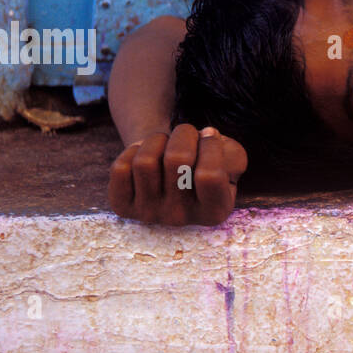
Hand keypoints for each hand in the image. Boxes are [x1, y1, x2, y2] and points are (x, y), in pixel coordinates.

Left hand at [108, 124, 247, 225]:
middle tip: (186, 132)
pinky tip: (145, 154)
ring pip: (145, 161)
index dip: (210, 145)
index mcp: (214, 212)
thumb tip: (208, 138)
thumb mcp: (231, 159)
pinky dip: (132, 150)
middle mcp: (181, 219)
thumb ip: (232, 152)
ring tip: (164, 141)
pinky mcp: (124, 207)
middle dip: (183, 133)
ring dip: (157, 139)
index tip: (209, 134)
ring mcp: (150, 215)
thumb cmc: (204, 160)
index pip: (209, 176)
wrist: (170, 172)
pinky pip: (120, 168)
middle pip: (176, 160)